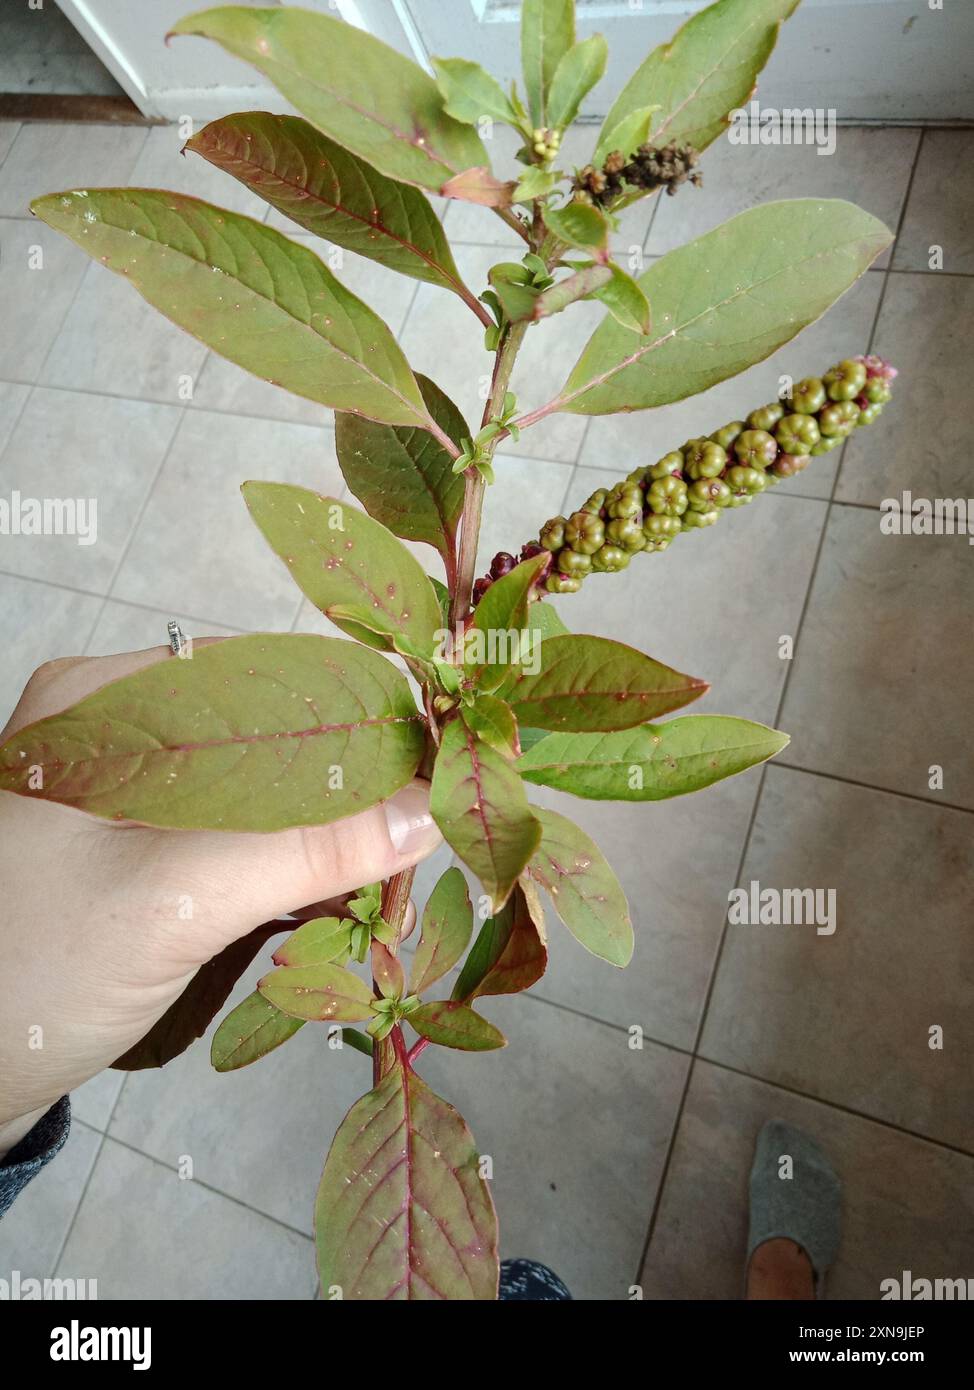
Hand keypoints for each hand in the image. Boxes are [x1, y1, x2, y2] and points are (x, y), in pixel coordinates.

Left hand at [0, 644, 441, 1155]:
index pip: (266, 676)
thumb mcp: (171, 904)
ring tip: (388, 881)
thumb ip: (300, 849)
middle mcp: (119, 725)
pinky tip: (334, 898)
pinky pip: (245, 829)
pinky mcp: (142, 844)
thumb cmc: (26, 978)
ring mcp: (131, 786)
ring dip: (330, 831)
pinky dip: (295, 861)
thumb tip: (426, 809)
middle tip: (420, 841)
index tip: (435, 773)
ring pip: (267, 784)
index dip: (359, 718)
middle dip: (352, 786)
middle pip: (273, 730)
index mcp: (106, 700)